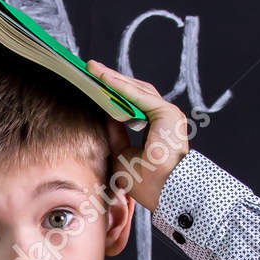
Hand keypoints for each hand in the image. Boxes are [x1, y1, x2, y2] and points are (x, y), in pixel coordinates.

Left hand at [85, 61, 191, 212]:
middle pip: (135, 92)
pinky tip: (104, 79)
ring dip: (114, 79)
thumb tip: (105, 113)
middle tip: (91, 69)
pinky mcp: (167, 112)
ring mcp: (168, 114)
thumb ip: (116, 133)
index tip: (96, 83)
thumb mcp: (122, 153)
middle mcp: (165, 118)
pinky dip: (121, 86)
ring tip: (94, 69)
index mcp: (158, 128)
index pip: (135, 103)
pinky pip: (139, 95)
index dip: (115, 93)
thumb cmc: (146, 181)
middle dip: (112, 80)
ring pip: (137, 90)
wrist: (162, 191)